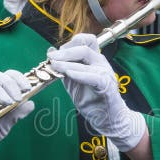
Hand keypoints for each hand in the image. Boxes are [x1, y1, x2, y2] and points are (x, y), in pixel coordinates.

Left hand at [47, 34, 145, 151]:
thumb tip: (50, 51)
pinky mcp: (107, 86)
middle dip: (64, 50)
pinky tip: (69, 75)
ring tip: (54, 66)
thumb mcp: (74, 83)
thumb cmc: (92, 101)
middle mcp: (101, 62)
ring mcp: (105, 72)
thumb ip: (64, 68)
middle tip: (51, 57)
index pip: (84, 40)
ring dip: (67, 60)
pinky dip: (79, 74)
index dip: (68, 44)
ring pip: (87, 56)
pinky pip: (94, 76)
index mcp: (94, 60)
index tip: (55, 54)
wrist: (109, 119)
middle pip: (84, 45)